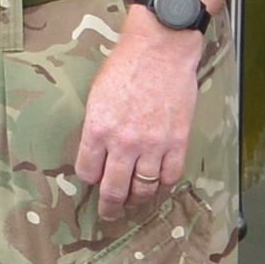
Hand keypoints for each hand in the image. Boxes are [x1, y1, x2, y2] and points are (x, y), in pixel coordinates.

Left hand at [70, 14, 205, 217]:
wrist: (161, 49)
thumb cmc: (127, 66)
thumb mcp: (97, 96)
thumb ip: (96, 129)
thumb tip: (98, 155)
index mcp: (97, 128)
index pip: (87, 172)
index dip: (89, 180)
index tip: (93, 181)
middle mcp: (123, 141)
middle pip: (113, 190)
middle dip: (109, 207)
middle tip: (109, 215)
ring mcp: (152, 144)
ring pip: (143, 189)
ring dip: (137, 200)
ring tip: (134, 202)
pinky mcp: (177, 141)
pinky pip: (170, 177)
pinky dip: (163, 186)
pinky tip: (158, 185)